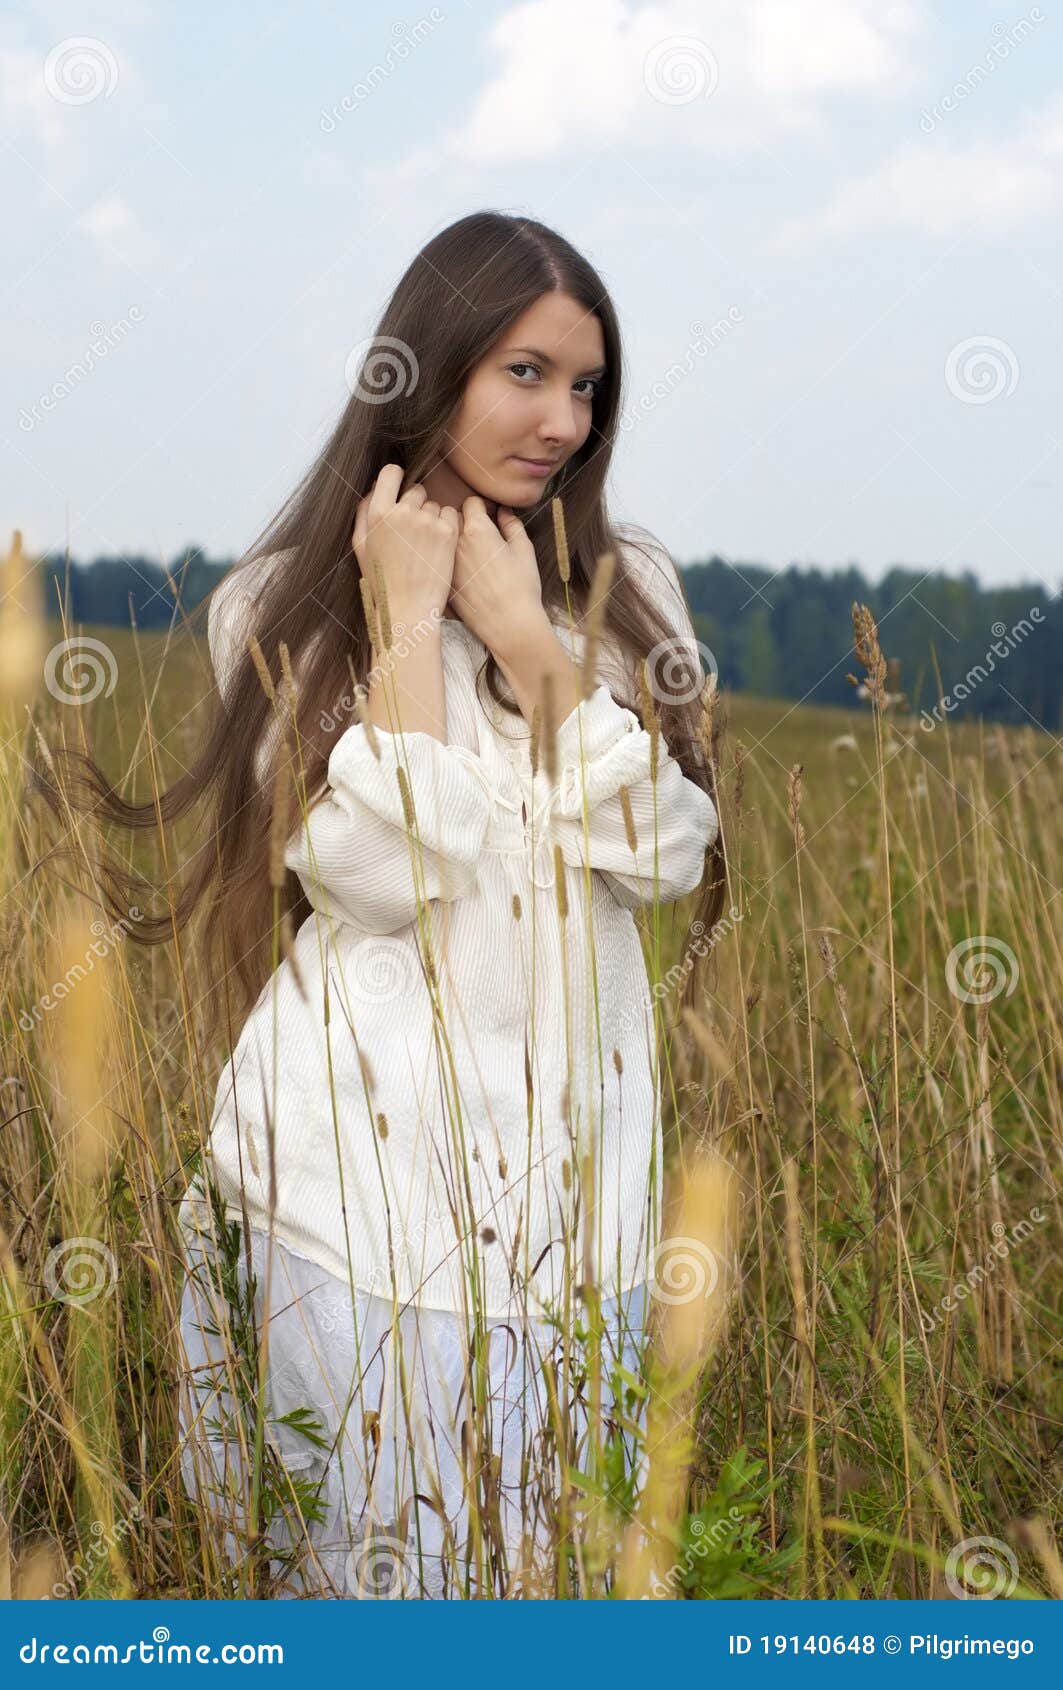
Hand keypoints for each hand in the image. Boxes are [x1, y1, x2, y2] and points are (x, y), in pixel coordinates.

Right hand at [351, 463, 458, 624]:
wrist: (407, 609)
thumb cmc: (381, 580)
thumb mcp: (361, 546)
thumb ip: (364, 512)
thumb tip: (375, 487)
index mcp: (378, 513)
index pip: (391, 473)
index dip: (397, 480)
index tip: (400, 491)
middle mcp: (402, 513)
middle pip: (415, 490)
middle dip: (415, 505)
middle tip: (412, 534)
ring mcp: (427, 522)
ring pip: (434, 504)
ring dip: (431, 518)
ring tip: (424, 547)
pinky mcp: (448, 532)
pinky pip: (451, 514)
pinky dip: (447, 526)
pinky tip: (438, 547)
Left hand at [449, 496, 547, 655]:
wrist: (509, 624)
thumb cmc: (522, 586)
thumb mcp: (524, 550)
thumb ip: (512, 525)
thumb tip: (502, 511)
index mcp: (478, 530)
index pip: (470, 503)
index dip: (481, 507)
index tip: (487, 515)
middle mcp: (456, 543)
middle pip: (452, 519)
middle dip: (463, 521)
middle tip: (478, 535)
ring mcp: (446, 563)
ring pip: (443, 541)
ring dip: (452, 541)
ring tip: (470, 554)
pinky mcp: (442, 581)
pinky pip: (441, 563)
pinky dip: (447, 562)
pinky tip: (463, 573)